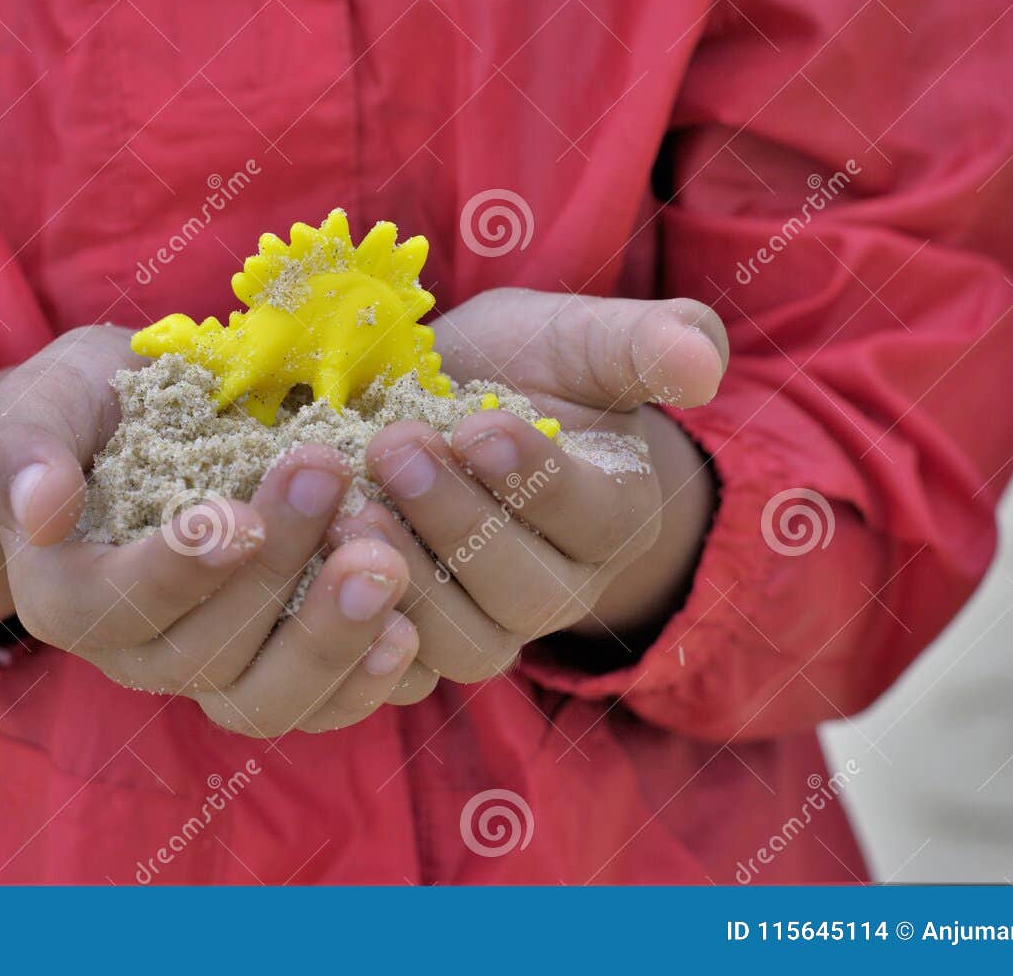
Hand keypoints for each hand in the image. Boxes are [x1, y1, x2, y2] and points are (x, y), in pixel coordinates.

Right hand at [0, 325, 430, 735]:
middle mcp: (134, 656)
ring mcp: (209, 675)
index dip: (178, 572)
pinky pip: (318, 709)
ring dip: (329, 639)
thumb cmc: (86, 409)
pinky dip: (364, 680)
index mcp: (65, 596)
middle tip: (331, 482)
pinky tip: (409, 627)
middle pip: (201, 657)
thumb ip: (26, 447)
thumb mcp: (46, 401)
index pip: (113, 607)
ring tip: (387, 563)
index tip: (238, 516)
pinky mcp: (274, 672)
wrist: (141, 430)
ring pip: (264, 700)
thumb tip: (40, 506)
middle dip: (273, 576)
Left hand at [331, 288, 726, 683]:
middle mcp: (557, 587)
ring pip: (462, 644)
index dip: (536, 480)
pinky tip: (312, 571)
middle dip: (458, 523)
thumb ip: (641, 342)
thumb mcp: (574, 338)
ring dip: (406, 579)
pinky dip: (355, 633)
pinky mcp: (416, 650)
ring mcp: (486, 628)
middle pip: (524, 593)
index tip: (478, 425)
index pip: (590, 515)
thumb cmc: (521, 367)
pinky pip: (395, 674)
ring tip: (349, 506)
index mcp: (612, 514)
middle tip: (395, 449)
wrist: (443, 409)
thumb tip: (699, 364)